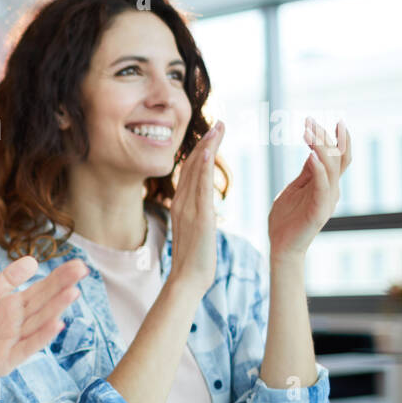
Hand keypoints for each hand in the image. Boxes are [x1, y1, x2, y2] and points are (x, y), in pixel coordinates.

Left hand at [0, 256, 87, 397]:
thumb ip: (6, 280)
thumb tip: (33, 261)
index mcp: (13, 307)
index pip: (40, 289)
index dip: (58, 277)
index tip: (79, 264)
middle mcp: (18, 324)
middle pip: (43, 302)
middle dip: (62, 286)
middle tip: (83, 269)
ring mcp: (13, 342)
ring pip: (38, 322)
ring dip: (56, 308)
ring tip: (73, 292)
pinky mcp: (6, 360)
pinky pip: (26, 347)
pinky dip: (41, 337)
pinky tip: (56, 324)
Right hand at [167, 120, 222, 295]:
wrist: (187, 279)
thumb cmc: (194, 259)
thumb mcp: (195, 230)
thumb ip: (197, 213)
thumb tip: (204, 205)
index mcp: (181, 204)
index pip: (191, 171)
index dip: (202, 150)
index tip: (213, 133)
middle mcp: (182, 202)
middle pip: (193, 165)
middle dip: (207, 141)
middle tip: (220, 122)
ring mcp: (189, 209)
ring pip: (197, 171)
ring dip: (208, 147)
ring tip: (219, 128)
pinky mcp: (200, 218)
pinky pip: (201, 188)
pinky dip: (204, 168)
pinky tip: (210, 152)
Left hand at [268, 117, 351, 261]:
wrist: (281, 247)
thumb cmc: (286, 219)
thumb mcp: (295, 189)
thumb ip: (306, 173)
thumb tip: (314, 151)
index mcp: (326, 185)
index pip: (337, 158)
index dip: (337, 139)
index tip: (330, 121)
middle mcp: (331, 190)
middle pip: (337, 158)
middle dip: (326, 137)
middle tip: (310, 120)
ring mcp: (327, 200)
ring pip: (331, 168)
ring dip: (320, 147)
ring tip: (308, 131)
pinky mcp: (319, 210)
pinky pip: (322, 186)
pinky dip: (319, 169)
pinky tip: (312, 155)